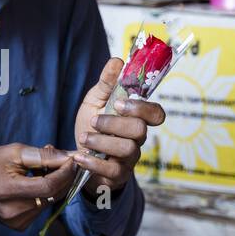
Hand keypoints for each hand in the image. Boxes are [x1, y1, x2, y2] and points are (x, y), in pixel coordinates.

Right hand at [0, 144, 77, 231]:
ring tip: (39, 168)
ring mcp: (17, 222)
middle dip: (62, 176)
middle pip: (53, 195)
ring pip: (49, 201)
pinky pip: (41, 207)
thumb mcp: (12, 153)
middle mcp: (14, 211)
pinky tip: (32, 182)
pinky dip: (43, 194)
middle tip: (57, 157)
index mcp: (8, 191)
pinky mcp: (19, 226)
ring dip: (53, 184)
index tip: (73, 159)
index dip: (65, 172)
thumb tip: (70, 156)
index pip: (48, 186)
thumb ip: (43, 156)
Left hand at [71, 57, 165, 197]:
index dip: (143, 108)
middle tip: (93, 121)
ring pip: (128, 148)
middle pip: (140, 129)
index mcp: (135, 119)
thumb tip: (117, 61)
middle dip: (114, 123)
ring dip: (102, 141)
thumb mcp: (94, 102)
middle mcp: (137, 139)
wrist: (78, 158)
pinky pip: (113, 169)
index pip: (156, 114)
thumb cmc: (91, 128)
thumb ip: (106, 84)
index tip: (120, 104)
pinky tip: (79, 157)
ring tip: (83, 139)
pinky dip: (93, 162)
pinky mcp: (118, 175)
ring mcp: (130, 158)